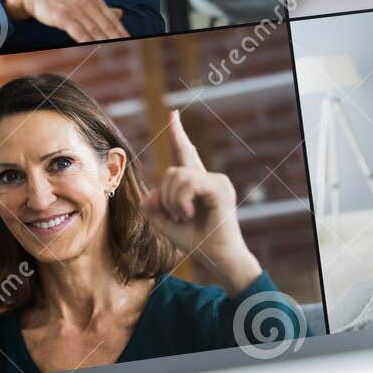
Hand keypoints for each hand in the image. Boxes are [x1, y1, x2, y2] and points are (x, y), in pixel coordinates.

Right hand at [5, 0, 127, 42]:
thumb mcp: (83, 1)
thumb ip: (101, 9)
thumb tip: (121, 13)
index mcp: (95, 0)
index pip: (112, 19)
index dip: (122, 31)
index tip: (132, 41)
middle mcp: (88, 3)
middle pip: (106, 25)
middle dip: (118, 38)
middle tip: (129, 48)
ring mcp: (76, 9)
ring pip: (94, 29)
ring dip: (106, 41)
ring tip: (116, 50)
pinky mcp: (63, 16)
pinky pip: (78, 30)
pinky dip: (87, 39)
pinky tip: (94, 47)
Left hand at [143, 110, 261, 294]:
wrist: (219, 258)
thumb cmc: (196, 242)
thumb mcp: (163, 224)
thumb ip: (153, 206)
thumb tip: (153, 190)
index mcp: (199, 183)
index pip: (186, 152)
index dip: (177, 134)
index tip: (172, 114)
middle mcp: (210, 177)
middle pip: (171, 171)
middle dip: (165, 197)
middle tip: (177, 218)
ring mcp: (217, 181)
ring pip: (177, 176)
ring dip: (172, 201)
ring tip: (183, 217)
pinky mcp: (219, 188)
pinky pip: (189, 184)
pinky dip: (181, 202)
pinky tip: (188, 215)